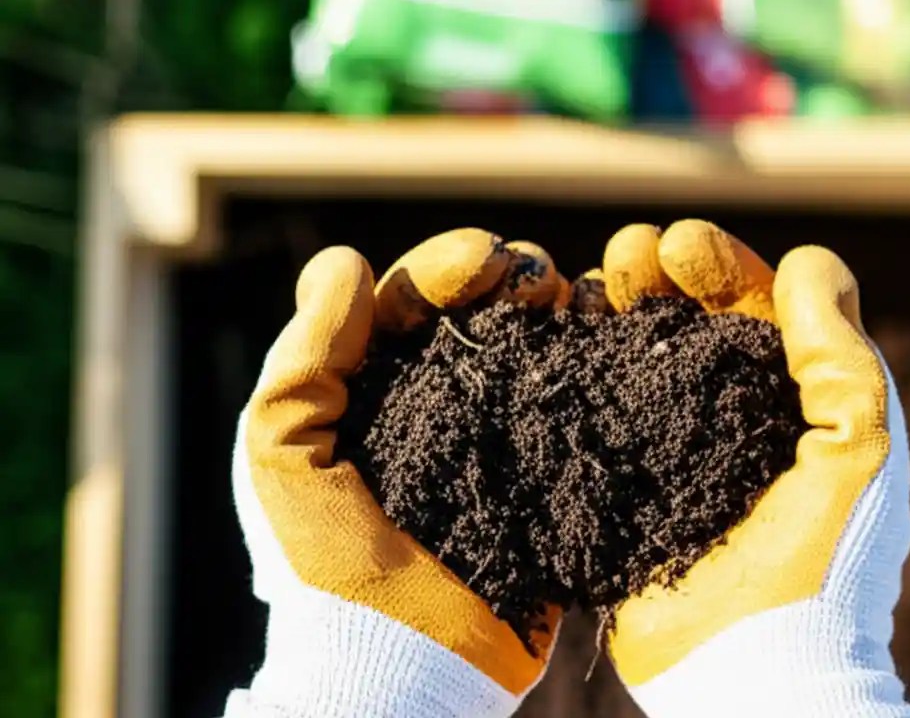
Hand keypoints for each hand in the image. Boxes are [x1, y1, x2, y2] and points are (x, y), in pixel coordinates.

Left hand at [226, 229, 565, 717]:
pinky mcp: (544, 480)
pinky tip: (608, 345)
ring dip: (558, 313)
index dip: (444, 268)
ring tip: (576, 302)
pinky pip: (571, 411)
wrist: (401, 669)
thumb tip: (344, 261)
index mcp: (366, 396)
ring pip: (531, 352)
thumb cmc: (326, 568)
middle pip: (478, 317)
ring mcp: (495, 441)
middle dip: (510, 279)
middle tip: (537, 279)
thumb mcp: (280, 458)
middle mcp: (433, 408)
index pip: (406, 305)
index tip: (485, 260)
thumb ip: (303, 360)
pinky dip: (592, 369)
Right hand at [600, 221, 909, 716]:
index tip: (680, 243)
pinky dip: (575, 371)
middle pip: (687, 323)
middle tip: (626, 255)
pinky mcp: (620, 490)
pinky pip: (593, 417)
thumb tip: (809, 261)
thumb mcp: (859, 444)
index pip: (754, 309)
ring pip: (634, 358)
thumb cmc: (827, 556)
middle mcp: (729, 419)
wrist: (758, 667)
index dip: (720, 264)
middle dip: (656, 275)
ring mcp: (669, 452)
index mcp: (790, 402)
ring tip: (588, 284)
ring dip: (612, 310)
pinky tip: (556, 339)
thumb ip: (839, 353)